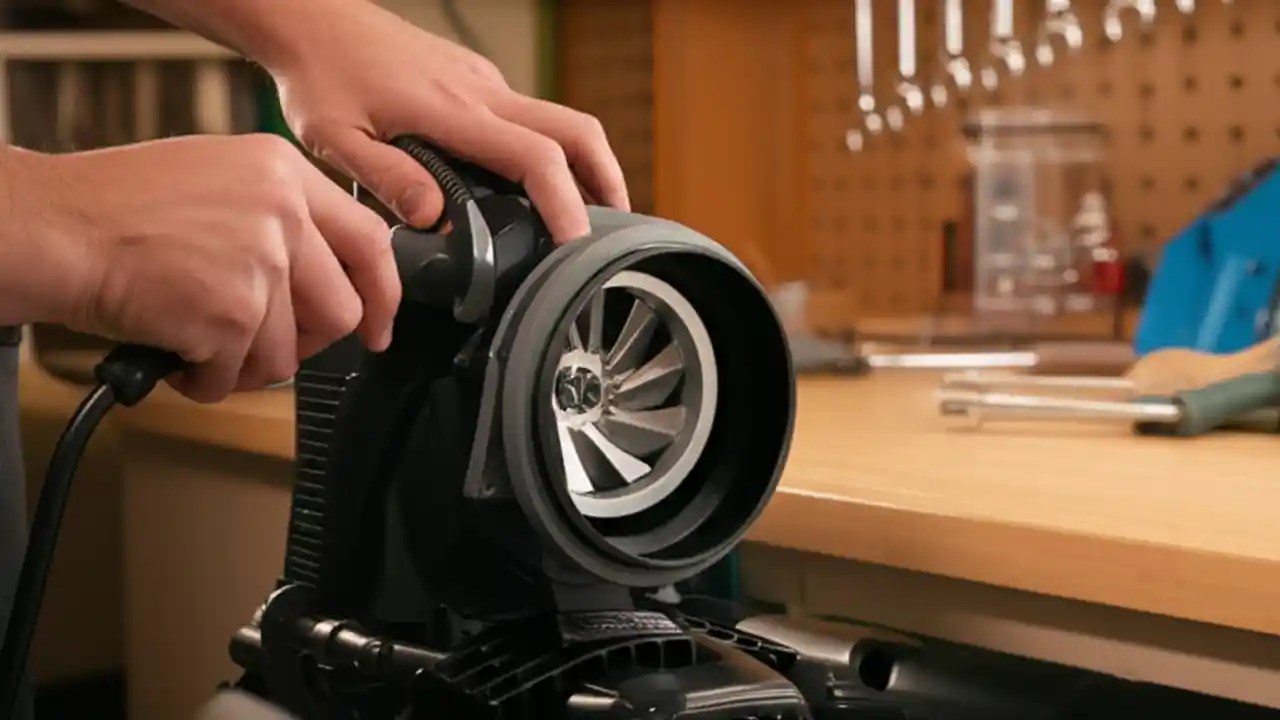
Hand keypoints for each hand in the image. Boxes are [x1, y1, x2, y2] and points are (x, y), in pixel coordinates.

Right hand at [25, 134, 398, 402]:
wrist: (51, 229)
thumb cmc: (114, 210)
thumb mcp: (217, 179)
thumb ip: (279, 217)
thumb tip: (326, 273)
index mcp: (282, 172)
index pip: (370, 241)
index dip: (382, 294)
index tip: (379, 326)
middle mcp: (281, 211)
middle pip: (341, 310)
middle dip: (305, 343)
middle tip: (259, 341)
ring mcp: (260, 262)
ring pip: (291, 353)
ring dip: (243, 364)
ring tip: (198, 342)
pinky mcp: (232, 312)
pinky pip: (239, 374)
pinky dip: (204, 378)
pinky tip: (174, 352)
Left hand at [262, 0, 628, 241]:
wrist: (312, 19)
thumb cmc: (319, 76)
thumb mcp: (336, 139)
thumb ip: (388, 178)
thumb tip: (436, 217)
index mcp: (452, 110)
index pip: (534, 157)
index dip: (565, 202)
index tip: (576, 241)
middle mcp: (482, 91)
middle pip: (576, 130)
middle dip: (605, 179)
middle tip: (612, 228)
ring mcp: (484, 82)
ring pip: (561, 120)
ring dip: (586, 165)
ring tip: (585, 214)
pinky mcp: (477, 80)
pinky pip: (531, 116)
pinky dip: (552, 151)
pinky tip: (535, 185)